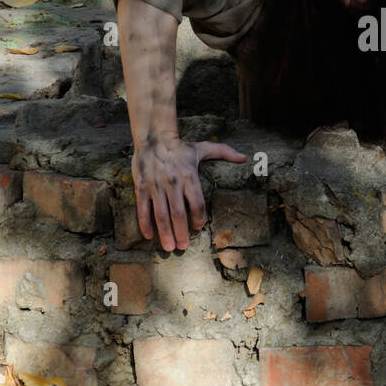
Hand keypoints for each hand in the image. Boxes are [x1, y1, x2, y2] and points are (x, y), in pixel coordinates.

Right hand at [131, 137, 246, 251]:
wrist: (153, 137)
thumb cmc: (181, 147)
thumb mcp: (203, 148)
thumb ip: (224, 153)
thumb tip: (244, 158)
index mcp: (189, 175)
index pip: (197, 202)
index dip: (199, 217)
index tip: (199, 227)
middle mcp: (173, 182)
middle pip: (178, 213)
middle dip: (181, 232)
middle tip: (183, 247)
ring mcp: (156, 186)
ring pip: (161, 214)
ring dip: (165, 233)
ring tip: (170, 248)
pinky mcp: (142, 186)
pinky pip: (143, 208)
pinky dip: (145, 223)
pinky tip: (149, 236)